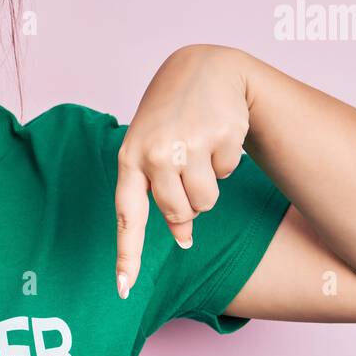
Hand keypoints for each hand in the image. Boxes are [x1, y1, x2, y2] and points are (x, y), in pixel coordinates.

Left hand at [113, 44, 250, 298]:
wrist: (204, 67)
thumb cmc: (170, 116)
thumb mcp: (150, 148)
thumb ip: (156, 193)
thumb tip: (183, 240)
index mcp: (130, 157)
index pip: (128, 215)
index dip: (128, 253)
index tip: (126, 288)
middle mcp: (156, 153)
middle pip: (179, 214)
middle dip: (188, 206)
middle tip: (187, 171)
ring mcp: (189, 144)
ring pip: (207, 202)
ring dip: (209, 185)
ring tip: (200, 150)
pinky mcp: (221, 136)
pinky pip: (229, 174)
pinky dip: (227, 160)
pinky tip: (216, 133)